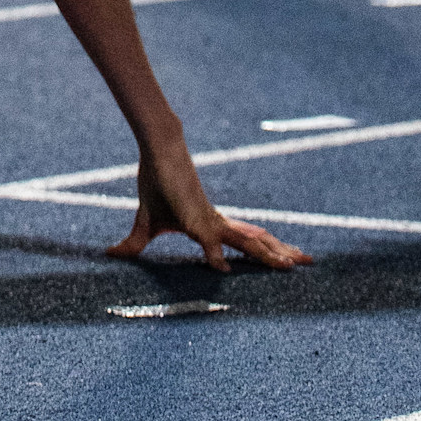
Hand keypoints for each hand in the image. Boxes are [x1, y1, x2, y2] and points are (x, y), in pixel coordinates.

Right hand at [108, 138, 311, 273]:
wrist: (158, 151)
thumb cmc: (157, 183)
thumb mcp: (146, 223)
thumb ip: (135, 244)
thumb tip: (111, 255)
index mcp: (212, 225)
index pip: (247, 241)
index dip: (266, 252)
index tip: (286, 262)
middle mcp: (218, 223)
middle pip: (258, 241)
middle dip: (282, 253)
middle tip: (309, 263)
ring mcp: (209, 220)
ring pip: (246, 241)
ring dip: (269, 254)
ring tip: (293, 266)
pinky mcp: (192, 217)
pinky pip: (207, 241)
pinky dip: (215, 255)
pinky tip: (223, 269)